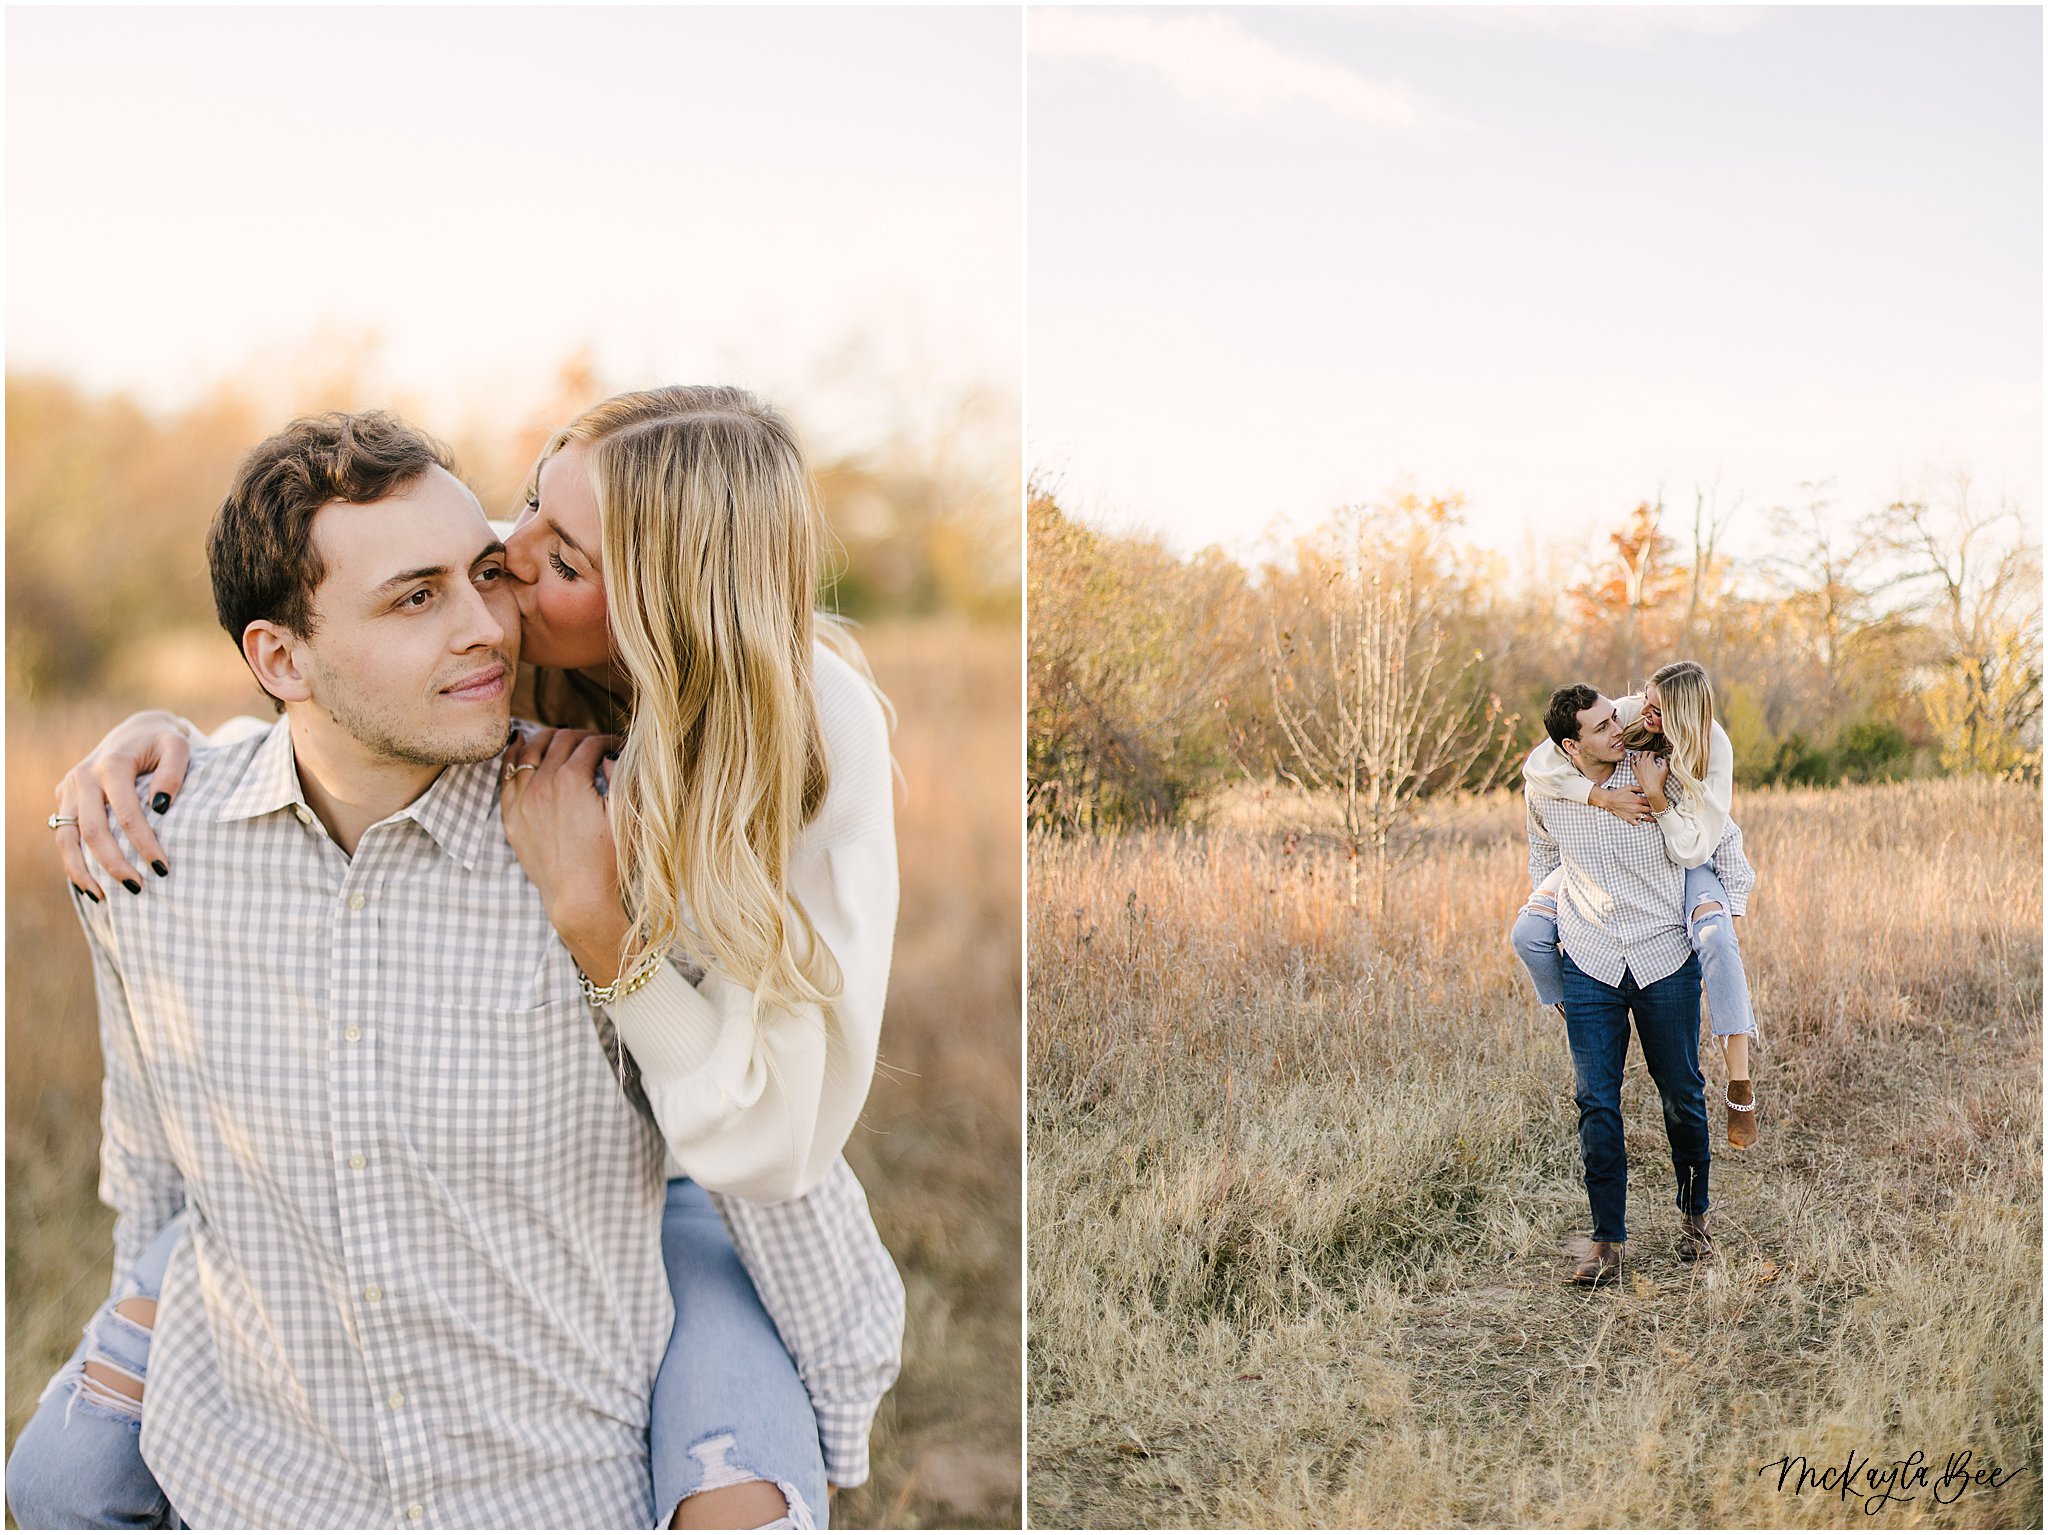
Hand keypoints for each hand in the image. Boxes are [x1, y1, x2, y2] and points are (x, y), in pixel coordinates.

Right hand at [53, 710, 190, 900]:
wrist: (134, 731)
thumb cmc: (161, 742)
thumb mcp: (177, 746)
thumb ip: (174, 772)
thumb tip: (161, 806)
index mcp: (111, 764)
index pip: (127, 814)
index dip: (144, 844)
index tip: (163, 868)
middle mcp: (83, 777)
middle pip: (93, 831)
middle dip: (114, 864)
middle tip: (138, 888)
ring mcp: (69, 789)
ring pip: (66, 838)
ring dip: (83, 872)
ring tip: (104, 898)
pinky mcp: (63, 799)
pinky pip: (63, 837)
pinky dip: (73, 863)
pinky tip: (90, 886)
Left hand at [499, 726, 629, 983]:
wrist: (580, 898)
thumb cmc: (610, 860)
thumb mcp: (625, 814)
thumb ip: (620, 775)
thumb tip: (611, 752)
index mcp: (571, 779)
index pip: (590, 743)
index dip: (608, 739)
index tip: (617, 745)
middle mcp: (541, 784)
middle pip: (560, 740)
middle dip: (581, 736)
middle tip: (594, 743)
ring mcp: (522, 801)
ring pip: (528, 750)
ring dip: (547, 738)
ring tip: (561, 740)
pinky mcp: (511, 818)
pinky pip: (507, 776)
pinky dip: (514, 755)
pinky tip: (521, 745)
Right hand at [1588, 782, 1652, 823]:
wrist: (1609, 800)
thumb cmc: (1618, 793)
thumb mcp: (1629, 787)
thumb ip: (1639, 788)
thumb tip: (1647, 788)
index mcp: (1638, 799)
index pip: (1651, 802)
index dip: (1654, 801)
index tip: (1656, 802)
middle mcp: (1637, 808)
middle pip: (1650, 810)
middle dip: (1653, 809)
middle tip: (1656, 809)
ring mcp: (1633, 814)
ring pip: (1647, 818)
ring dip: (1652, 818)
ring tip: (1655, 818)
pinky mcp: (1629, 818)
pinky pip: (1637, 823)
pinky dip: (1640, 823)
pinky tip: (1642, 821)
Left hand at [1634, 750, 1670, 808]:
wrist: (1652, 789)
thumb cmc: (1659, 781)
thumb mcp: (1665, 769)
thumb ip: (1664, 761)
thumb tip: (1663, 758)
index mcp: (1649, 761)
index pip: (1652, 753)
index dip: (1656, 753)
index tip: (1658, 755)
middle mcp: (1642, 762)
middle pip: (1644, 753)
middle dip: (1649, 752)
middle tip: (1652, 754)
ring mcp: (1637, 767)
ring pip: (1637, 756)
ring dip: (1641, 753)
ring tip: (1643, 753)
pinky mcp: (1635, 772)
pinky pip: (1632, 763)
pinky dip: (1632, 758)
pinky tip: (1633, 757)